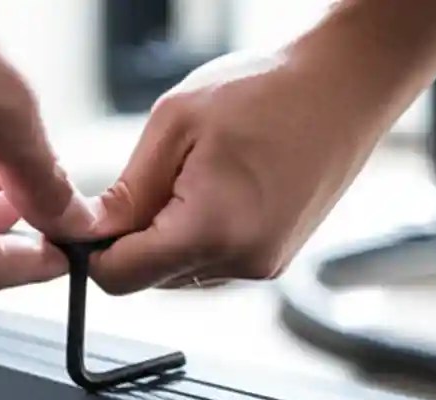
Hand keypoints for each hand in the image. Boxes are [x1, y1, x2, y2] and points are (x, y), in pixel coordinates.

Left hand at [86, 0, 435, 293]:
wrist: (345, 85)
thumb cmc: (267, 91)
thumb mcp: (175, 125)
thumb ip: (128, 191)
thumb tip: (89, 234)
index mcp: (211, 232)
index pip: (120, 278)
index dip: (94, 251)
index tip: (89, 219)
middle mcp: (241, 262)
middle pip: (149, 278)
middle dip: (134, 238)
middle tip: (155, 176)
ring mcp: (263, 266)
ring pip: (179, 272)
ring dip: (168, 234)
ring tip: (199, 173)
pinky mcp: (274, 260)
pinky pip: (211, 262)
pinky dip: (200, 233)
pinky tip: (220, 185)